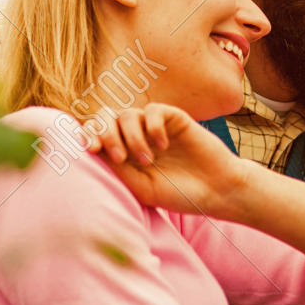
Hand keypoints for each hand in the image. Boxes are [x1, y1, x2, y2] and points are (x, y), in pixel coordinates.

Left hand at [86, 103, 249, 217]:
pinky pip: (153, 110)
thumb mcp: (141, 188)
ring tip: (149, 159)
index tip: (92, 149)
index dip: (89, 135)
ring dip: (132, 137)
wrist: (216, 190)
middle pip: (106, 118)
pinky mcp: (174, 119)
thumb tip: (92, 148)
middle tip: (120, 156)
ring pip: (127, 114)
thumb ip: (117, 168)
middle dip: (106, 133)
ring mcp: (154, 127)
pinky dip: (153, 126)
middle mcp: (136, 137)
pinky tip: (163, 145)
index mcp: (123, 154)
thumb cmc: (179, 194)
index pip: (96, 135)